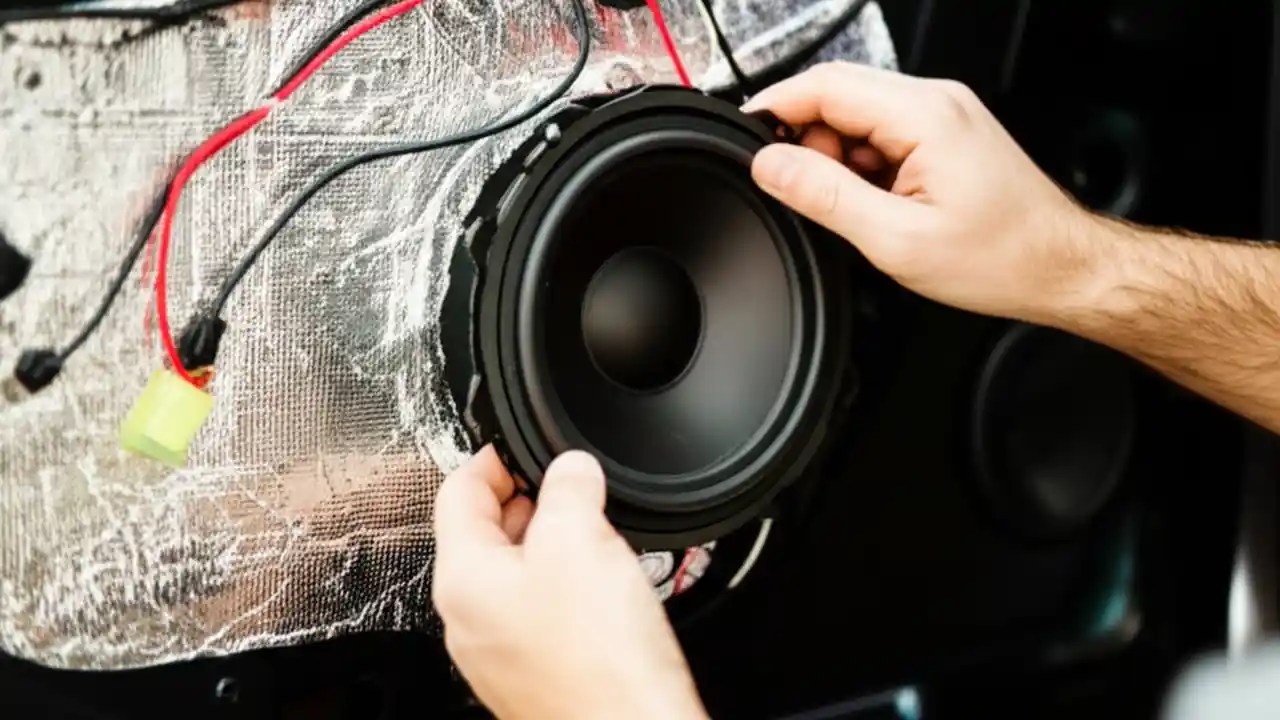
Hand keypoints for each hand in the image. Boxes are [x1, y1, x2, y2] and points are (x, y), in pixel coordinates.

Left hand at [432, 447, 707, 719]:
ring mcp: (498, 652)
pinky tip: (601, 592)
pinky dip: (564, 589)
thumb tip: (569, 467)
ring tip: (593, 538)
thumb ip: (569, 488)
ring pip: (513, 575)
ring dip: (550, 546)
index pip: (457, 492)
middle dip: (528, 502)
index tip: (523, 446)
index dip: (494, 458)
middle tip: (571, 489)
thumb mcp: (582, 541)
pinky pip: (537, 614)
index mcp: (463, 579)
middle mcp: (468, 620)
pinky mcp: (532, 674)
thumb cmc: (598, 662)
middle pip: (483, 534)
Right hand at [745, 62, 1106, 325]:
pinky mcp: (943, 132)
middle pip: (837, 93)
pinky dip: (862, 165)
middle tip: (809, 193)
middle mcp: (935, 100)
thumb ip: (825, 197)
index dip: (775, 108)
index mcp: (924, 115)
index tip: (747, 140)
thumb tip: (770, 165)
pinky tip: (879, 203)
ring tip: (859, 208)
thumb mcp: (895, 239)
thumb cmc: (1000, 257)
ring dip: (836, 156)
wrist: (1058, 268)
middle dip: (806, 139)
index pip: (824, 84)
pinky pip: (880, 133)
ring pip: (856, 115)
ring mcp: (941, 113)